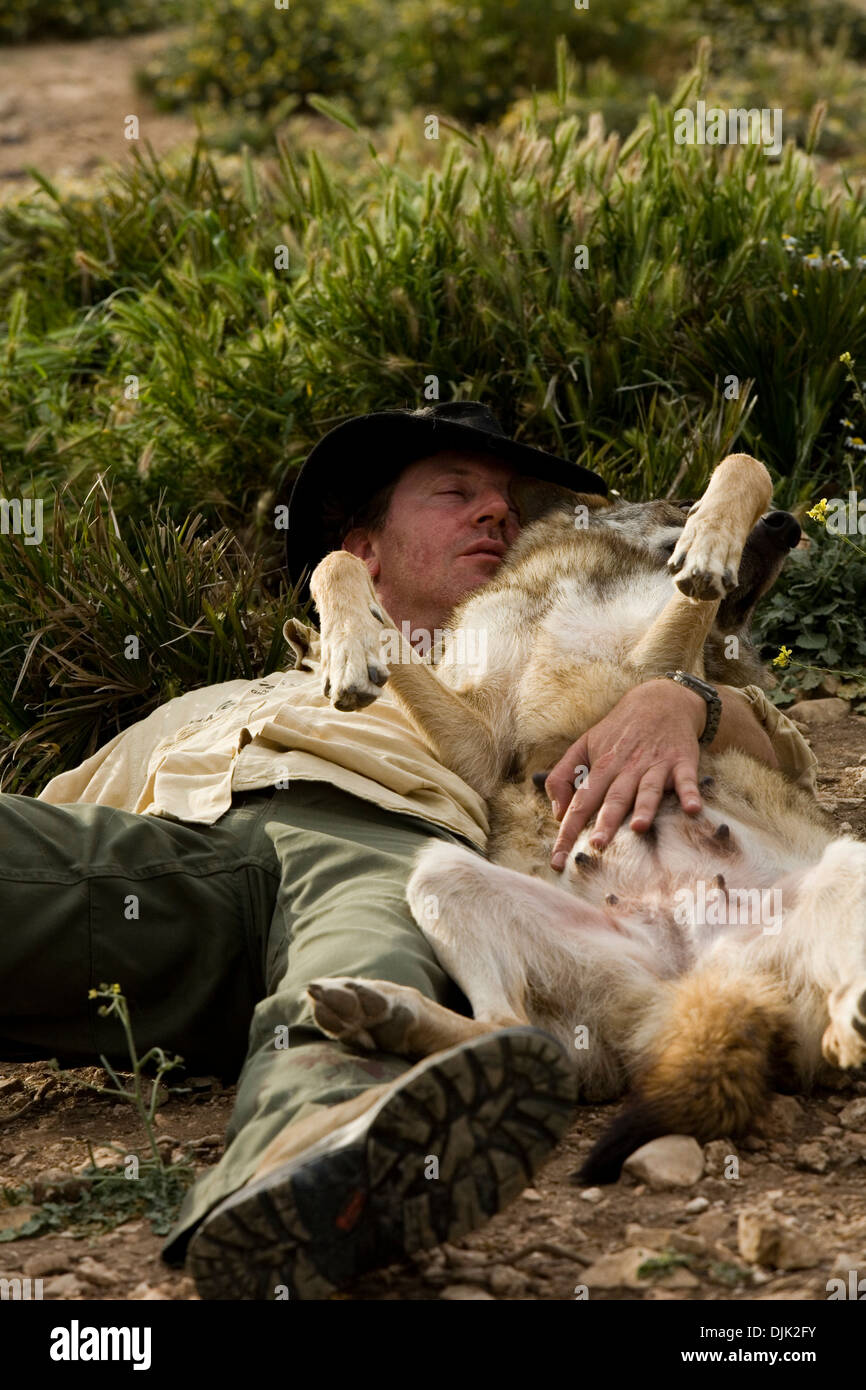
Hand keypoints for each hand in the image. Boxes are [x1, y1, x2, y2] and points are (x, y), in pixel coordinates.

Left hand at [547, 679, 705, 870]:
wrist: (660, 699)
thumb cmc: (618, 731)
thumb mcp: (583, 745)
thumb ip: (563, 776)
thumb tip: (557, 812)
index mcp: (600, 768)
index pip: (579, 804)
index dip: (567, 832)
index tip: (557, 861)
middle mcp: (626, 768)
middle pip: (613, 798)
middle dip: (605, 823)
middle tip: (596, 847)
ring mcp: (655, 765)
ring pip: (648, 789)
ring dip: (645, 807)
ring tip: (640, 827)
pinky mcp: (682, 762)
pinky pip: (687, 780)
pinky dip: (690, 793)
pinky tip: (693, 809)